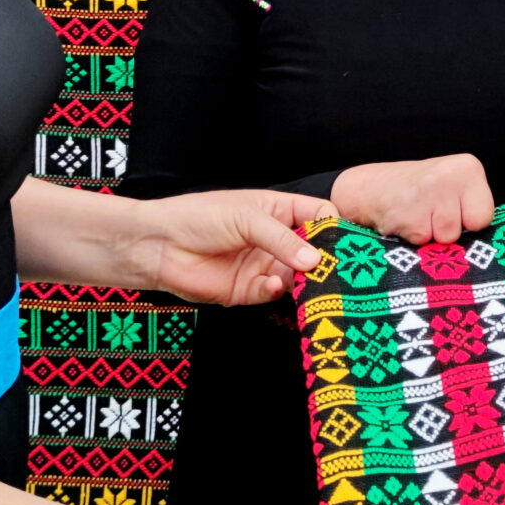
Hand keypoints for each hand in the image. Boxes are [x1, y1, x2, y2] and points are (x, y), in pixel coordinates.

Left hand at [123, 190, 332, 305]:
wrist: (159, 245)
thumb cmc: (200, 217)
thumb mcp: (247, 217)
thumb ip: (283, 238)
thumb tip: (316, 260)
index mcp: (277, 211)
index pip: (317, 215)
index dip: (332, 226)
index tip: (344, 241)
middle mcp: (274, 239)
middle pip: (312, 251)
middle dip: (323, 260)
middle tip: (335, 271)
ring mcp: (262, 265)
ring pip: (296, 276)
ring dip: (303, 280)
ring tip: (307, 282)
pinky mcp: (248, 290)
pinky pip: (272, 293)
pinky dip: (275, 290)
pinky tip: (270, 284)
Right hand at [330, 154, 493, 243]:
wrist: (374, 189)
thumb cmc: (423, 194)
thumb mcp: (454, 188)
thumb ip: (472, 207)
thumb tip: (481, 243)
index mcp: (468, 168)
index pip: (485, 216)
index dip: (468, 220)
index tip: (453, 209)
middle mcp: (450, 175)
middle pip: (468, 228)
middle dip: (451, 229)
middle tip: (432, 213)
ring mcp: (428, 194)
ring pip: (447, 238)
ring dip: (431, 234)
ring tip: (418, 215)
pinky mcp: (409, 215)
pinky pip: (424, 241)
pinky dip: (414, 237)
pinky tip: (405, 220)